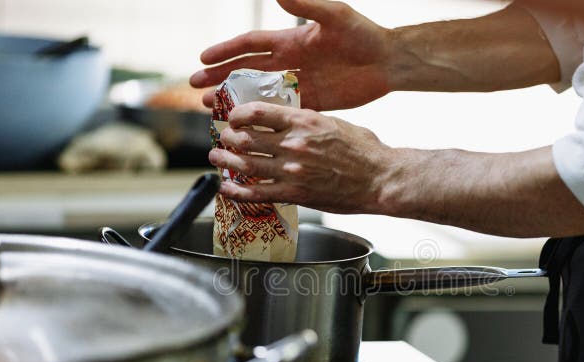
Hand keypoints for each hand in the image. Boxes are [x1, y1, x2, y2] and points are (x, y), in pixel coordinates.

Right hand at [190, 0, 392, 110]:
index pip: (250, 45)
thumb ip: (307, 5)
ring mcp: (301, 83)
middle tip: (195, 89)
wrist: (388, 62)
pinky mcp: (313, 103)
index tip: (202, 59)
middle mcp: (291, 62)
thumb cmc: (364, 34)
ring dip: (236, 100)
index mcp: (291, 40)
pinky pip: (283, 112)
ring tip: (211, 109)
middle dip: (219, 78)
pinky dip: (264, 118)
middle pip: (247, 71)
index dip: (226, 51)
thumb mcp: (335, 15)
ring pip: (260, 94)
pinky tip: (248, 127)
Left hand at [208, 102, 394, 213]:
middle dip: (227, 138)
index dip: (237, 114)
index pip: (258, 112)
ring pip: (245, 165)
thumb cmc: (366, 152)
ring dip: (225, 162)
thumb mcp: (335, 124)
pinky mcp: (295, 194)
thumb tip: (290, 120)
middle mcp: (294, 144)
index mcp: (304, 121)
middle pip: (245, 138)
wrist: (380, 179)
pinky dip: (236, 191)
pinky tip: (227, 189)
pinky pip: (256, 193)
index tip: (233, 117)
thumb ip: (308, 121)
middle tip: (222, 139)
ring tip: (217, 159)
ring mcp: (292, 171)